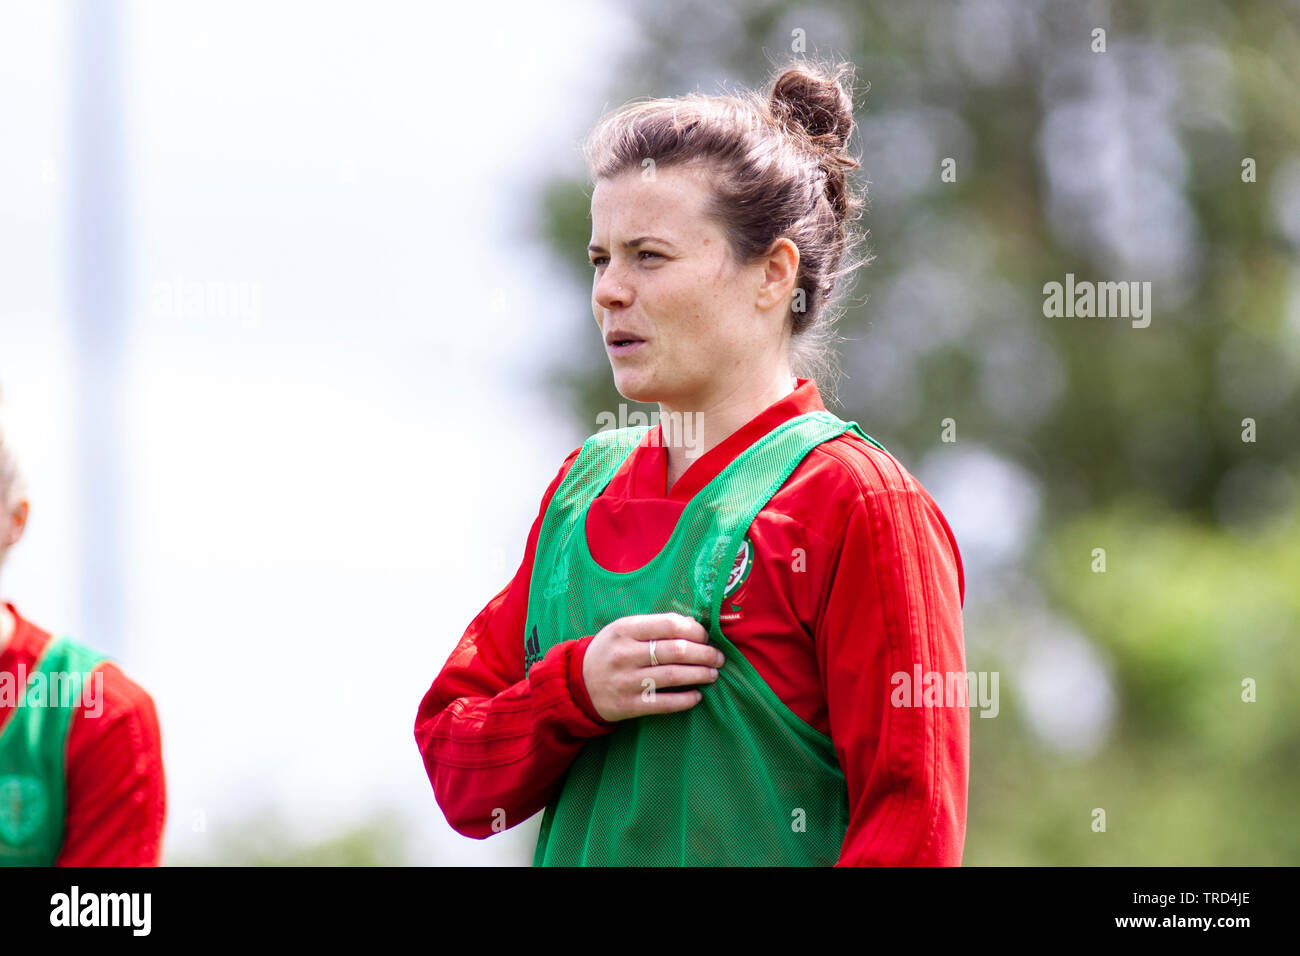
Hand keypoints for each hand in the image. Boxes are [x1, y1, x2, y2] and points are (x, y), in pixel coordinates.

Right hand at [581, 612, 726, 721]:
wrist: (575, 684)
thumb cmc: (608, 651)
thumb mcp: (622, 630)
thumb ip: (654, 626)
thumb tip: (693, 625)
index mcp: (624, 629)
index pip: (670, 624)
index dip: (696, 630)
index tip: (706, 636)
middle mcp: (625, 654)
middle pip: (678, 651)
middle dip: (705, 654)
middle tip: (718, 658)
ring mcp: (626, 681)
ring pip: (675, 676)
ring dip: (701, 675)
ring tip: (712, 674)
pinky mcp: (629, 705)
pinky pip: (665, 703)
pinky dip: (686, 699)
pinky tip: (696, 696)